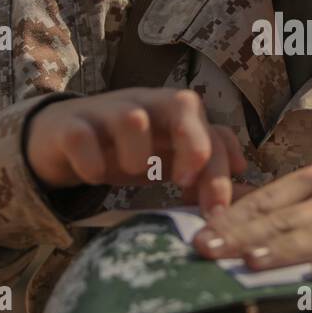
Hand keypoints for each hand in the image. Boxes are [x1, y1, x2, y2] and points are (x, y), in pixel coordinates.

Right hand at [24, 89, 246, 212]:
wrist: (62, 139)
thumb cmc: (126, 150)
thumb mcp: (170, 161)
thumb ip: (208, 172)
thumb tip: (250, 188)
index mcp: (177, 115)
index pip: (214, 132)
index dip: (221, 169)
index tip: (215, 209)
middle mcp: (147, 104)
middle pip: (184, 103)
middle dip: (194, 143)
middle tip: (183, 182)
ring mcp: (107, 111)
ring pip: (132, 118)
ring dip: (137, 153)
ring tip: (132, 173)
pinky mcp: (70, 125)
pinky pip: (81, 137)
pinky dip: (91, 162)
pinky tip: (95, 176)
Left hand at [191, 165, 311, 301]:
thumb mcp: (304, 225)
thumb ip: (265, 223)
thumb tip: (211, 228)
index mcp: (310, 184)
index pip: (263, 201)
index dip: (230, 220)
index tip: (199, 238)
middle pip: (283, 218)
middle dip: (243, 236)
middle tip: (211, 251)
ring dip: (283, 249)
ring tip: (253, 261)